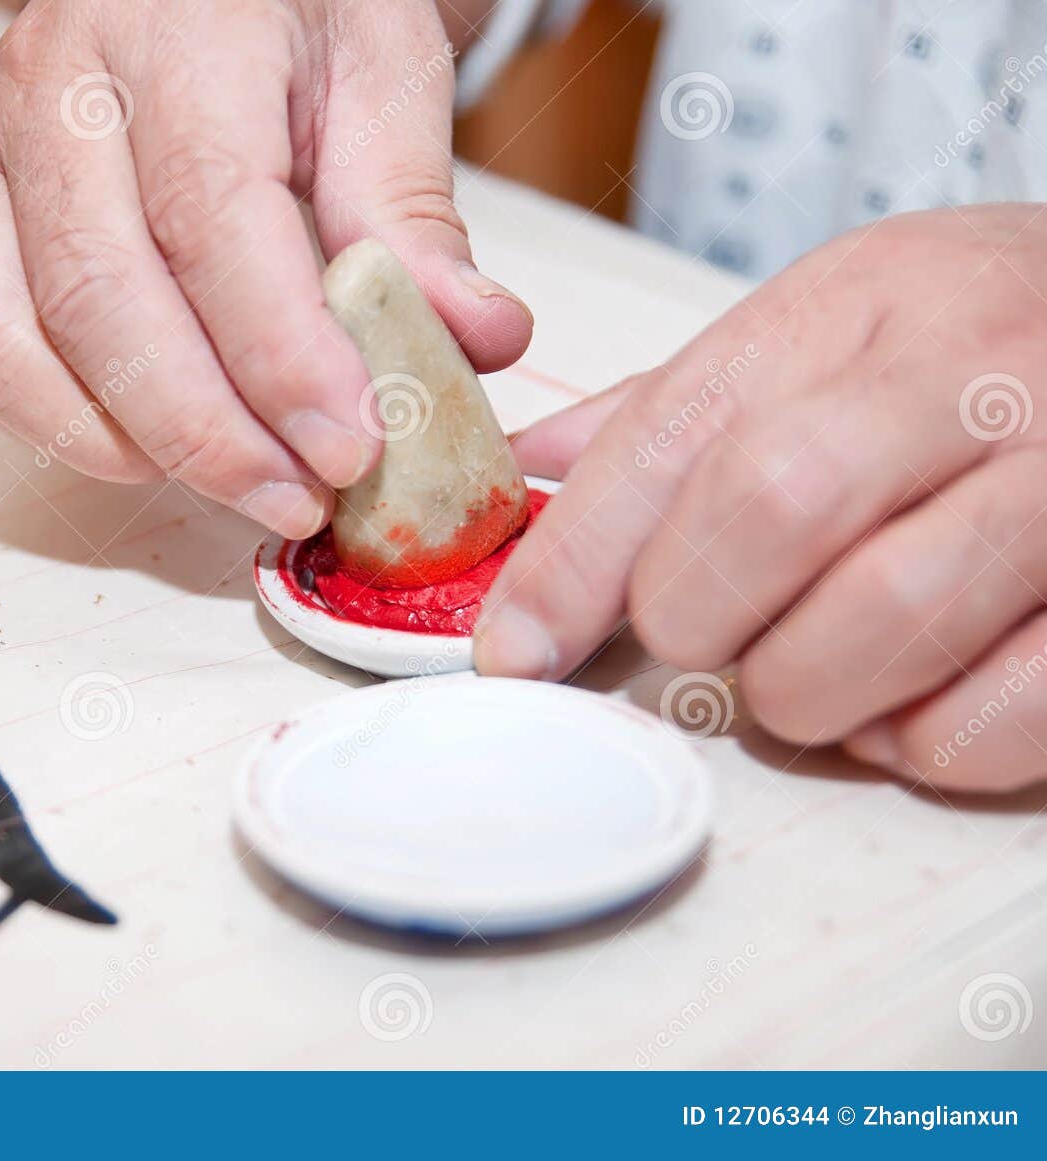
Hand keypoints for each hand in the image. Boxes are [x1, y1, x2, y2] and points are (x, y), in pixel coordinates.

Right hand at [0, 0, 531, 539]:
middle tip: (301, 499)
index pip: (210, 214)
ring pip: (16, 334)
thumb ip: (415, 209)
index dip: (277, 351)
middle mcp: (59, 86)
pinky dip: (56, 423)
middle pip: (101, 293)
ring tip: (241, 483)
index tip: (349, 445)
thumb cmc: (301, 9)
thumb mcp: (387, 69)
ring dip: (131, 442)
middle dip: (208, 431)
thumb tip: (474, 338)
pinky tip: (152, 449)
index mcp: (177, 30)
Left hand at [476, 205, 1046, 792]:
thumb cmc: (980, 337)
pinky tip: (905, 702)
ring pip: (881, 624)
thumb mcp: (828, 323)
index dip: (574, 561)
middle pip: (772, 510)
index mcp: (860, 304)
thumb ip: (679, 406)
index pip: (675, 434)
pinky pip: (989, 720)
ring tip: (802, 669)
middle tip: (698, 632)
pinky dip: (917, 744)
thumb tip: (529, 473)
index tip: (515, 648)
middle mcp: (972, 376)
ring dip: (800, 691)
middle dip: (693, 613)